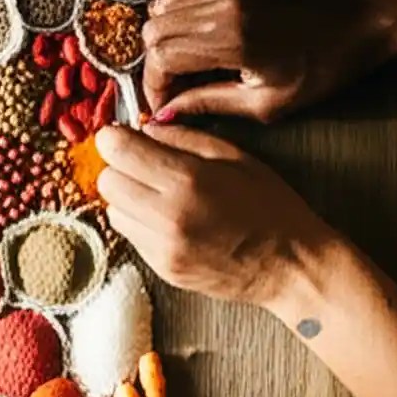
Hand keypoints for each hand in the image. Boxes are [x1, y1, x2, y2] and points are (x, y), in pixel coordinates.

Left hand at [94, 125, 338, 308]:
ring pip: (112, 210)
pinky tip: (169, 220)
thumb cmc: (269, 205)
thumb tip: (143, 129)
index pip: (117, 150)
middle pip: (107, 180)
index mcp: (187, 180)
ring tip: (160, 196)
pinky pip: (129, 235)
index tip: (123, 137)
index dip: (115, 138)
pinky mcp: (160, 268)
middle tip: (145, 166)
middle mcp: (167, 215)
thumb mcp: (235, 156)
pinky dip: (140, 223)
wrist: (290, 265)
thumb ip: (183, 137)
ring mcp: (161, 246)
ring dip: (127, 197)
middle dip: (120, 167)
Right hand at [142, 0, 396, 122]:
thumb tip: (167, 113)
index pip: (161, 58)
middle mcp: (223, 5)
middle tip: (172, 88)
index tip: (162, 105)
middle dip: (154, 64)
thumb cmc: (323, 67)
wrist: (362, 18)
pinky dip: (178, 21)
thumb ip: (210, 104)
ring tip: (182, 65)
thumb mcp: (267, 102)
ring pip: (162, 9)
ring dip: (162, 41)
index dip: (153, 86)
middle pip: (153, 31)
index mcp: (232, 39)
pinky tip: (198, 43)